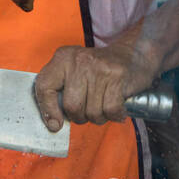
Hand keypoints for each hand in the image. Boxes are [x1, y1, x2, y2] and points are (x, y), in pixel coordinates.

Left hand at [34, 34, 162, 130]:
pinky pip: (110, 110)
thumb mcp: (75, 72)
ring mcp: (99, 68)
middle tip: (89, 110)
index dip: (47, 110)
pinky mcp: (117, 76)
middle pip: (71, 106)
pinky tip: (117, 108)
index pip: (44, 86)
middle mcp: (79, 60)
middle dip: (80, 117)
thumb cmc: (100, 70)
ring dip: (99, 117)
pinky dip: (115, 115)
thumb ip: (60, 93)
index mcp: (63, 58)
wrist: (133, 53)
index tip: (55, 124)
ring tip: (104, 105)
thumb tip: (52, 124)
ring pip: (92, 112)